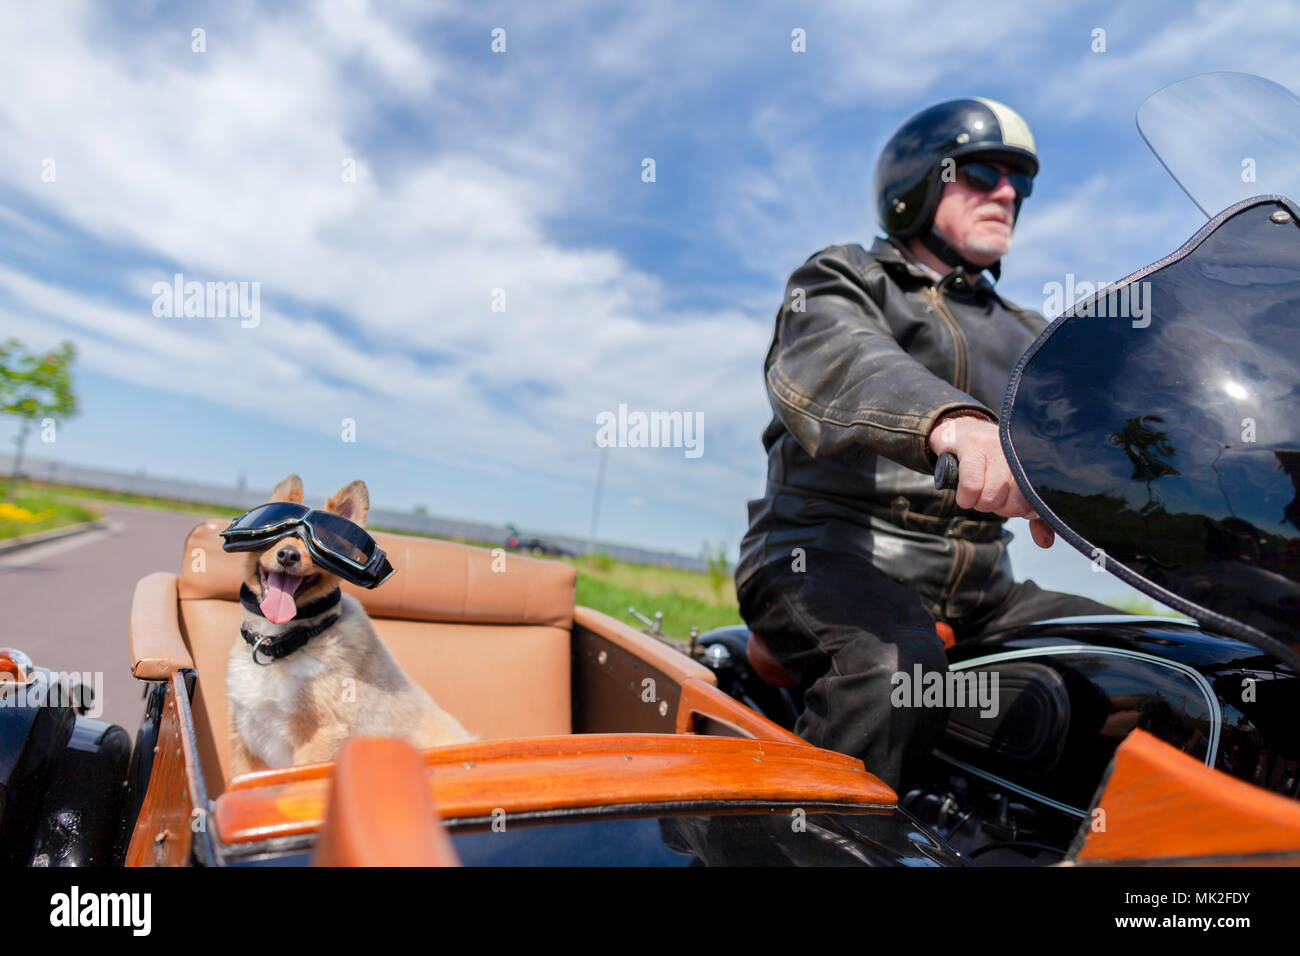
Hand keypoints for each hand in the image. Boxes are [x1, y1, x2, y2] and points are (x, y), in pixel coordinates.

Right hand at [929, 415, 1054, 548]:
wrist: (963, 432)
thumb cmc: (991, 464)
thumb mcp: (1014, 488)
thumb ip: (1033, 515)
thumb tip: (1046, 541)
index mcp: (1035, 463)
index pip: (1037, 502)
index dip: (1024, 511)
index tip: (1015, 504)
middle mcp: (1020, 453)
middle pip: (1014, 503)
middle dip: (998, 508)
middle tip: (991, 496)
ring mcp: (997, 446)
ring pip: (992, 497)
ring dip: (979, 504)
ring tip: (978, 493)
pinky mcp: (973, 445)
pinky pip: (971, 485)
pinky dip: (965, 498)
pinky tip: (965, 495)